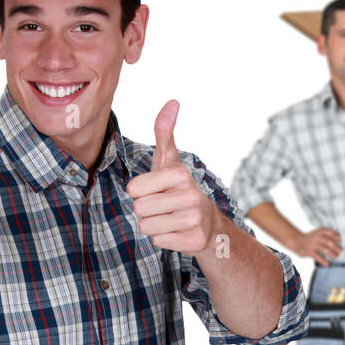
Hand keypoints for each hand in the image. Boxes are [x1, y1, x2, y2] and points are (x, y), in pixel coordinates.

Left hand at [127, 100, 218, 253]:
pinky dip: (163, 239)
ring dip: (153, 225)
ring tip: (169, 219)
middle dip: (146, 210)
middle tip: (162, 207)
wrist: (209, 224)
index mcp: (180, 175)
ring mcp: (194, 220)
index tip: (156, 190)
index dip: (140, 191)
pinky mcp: (194, 241)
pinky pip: (158, 242)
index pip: (134, 189)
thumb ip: (164, 132)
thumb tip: (172, 101)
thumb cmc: (179, 189)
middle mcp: (190, 196)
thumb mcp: (170, 161)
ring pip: (146, 227)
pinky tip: (176, 232)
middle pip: (139, 209)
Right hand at [296, 227, 342, 264]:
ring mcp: (313, 244)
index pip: (328, 232)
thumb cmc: (309, 238)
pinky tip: (327, 264)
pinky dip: (323, 261)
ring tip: (336, 257)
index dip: (335, 235)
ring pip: (324, 249)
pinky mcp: (309, 252)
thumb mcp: (316, 233)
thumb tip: (338, 241)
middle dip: (336, 247)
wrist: (296, 241)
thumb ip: (325, 235)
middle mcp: (316, 237)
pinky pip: (318, 257)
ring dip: (331, 254)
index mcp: (319, 232)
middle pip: (328, 241)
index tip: (340, 239)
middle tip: (341, 251)